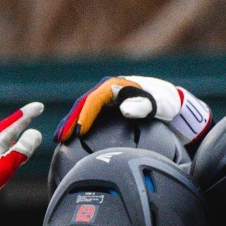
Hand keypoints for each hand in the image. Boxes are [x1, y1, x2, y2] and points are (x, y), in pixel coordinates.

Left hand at [0, 103, 43, 220]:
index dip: (27, 115)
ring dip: (13, 131)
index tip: (39, 106)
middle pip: (7, 128)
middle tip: (32, 113)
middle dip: (20, 120)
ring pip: (2, 138)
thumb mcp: (7, 164)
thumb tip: (36, 133)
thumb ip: (22, 149)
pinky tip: (6, 153)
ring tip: (21, 129)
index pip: (15, 124)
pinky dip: (8, 145)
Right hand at [55, 76, 209, 147]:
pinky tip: (70, 139)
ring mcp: (103, 98)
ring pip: (81, 110)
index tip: (79, 132)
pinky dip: (77, 126)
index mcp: (114, 85)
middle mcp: (105, 89)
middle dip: (70, 121)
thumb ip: (142, 106)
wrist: (167, 100)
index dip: (85, 116)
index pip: (94, 101)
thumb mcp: (156, 103)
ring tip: (58, 139)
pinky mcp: (104, 108)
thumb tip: (124, 110)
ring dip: (69, 124)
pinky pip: (87, 116)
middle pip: (82, 105)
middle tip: (60, 138)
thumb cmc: (162, 102)